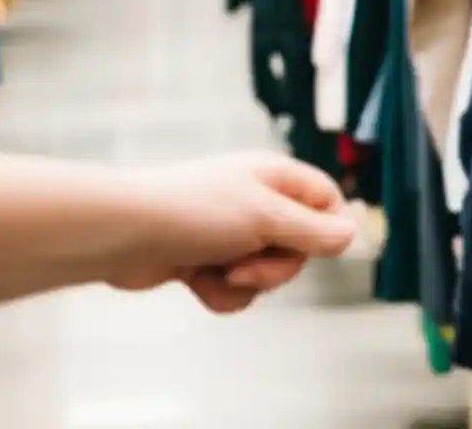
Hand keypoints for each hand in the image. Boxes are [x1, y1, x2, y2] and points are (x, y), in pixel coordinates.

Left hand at [107, 153, 355, 312]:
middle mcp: (257, 202)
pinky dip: (220, 292)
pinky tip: (194, 281)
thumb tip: (352, 236)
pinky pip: (236, 289)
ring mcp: (232, 233)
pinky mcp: (207, 261)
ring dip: (246, 283)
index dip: (328, 228)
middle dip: (277, 267)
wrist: (119, 233)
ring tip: (214, 271)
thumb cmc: (193, 213)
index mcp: (275, 179)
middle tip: (246, 266)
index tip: (317, 249)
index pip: (327, 201)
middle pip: (301, 248)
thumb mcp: (267, 218)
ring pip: (269, 273)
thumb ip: (315, 231)